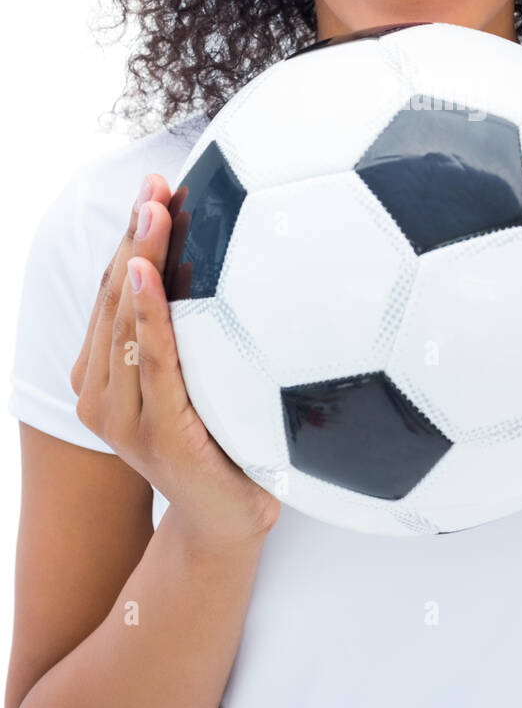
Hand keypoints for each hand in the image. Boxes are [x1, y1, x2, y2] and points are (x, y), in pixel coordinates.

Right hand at [70, 175, 281, 551]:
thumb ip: (196, 331)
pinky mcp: (158, 432)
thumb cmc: (222, 441)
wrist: (229, 521)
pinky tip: (149, 274)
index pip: (112, 294)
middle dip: (133, 236)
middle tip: (154, 186)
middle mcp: (101, 393)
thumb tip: (234, 257)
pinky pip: (154, 361)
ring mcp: (123, 416)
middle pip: (113, 298)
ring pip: (124, 321)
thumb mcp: (202, 378)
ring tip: (152, 211)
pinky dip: (149, 314)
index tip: (152, 188)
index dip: (127, 238)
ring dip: (138, 260)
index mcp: (105, 376)